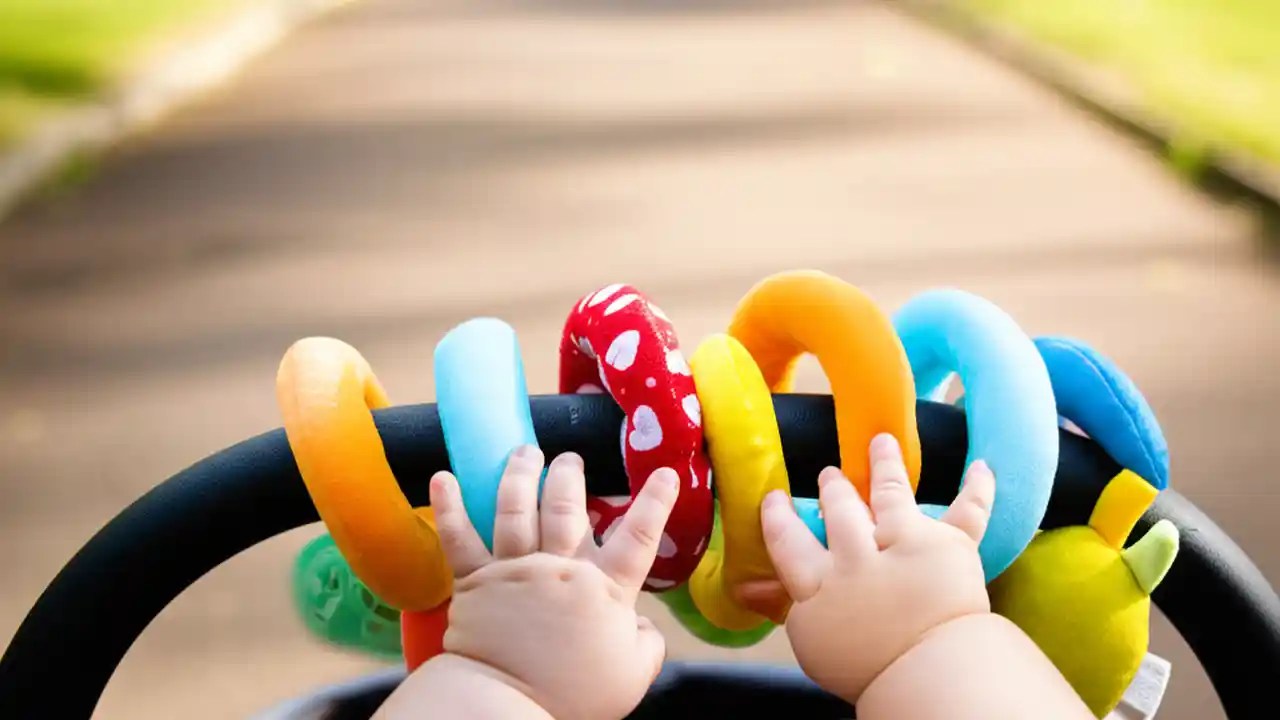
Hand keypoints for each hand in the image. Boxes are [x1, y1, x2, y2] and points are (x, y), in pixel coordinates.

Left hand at [387, 446, 677, 719]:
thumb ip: (646, 643)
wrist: (509, 704)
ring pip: (516, 508)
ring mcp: (514, 569)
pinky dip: (448, 506)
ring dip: (520, 473)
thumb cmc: (573, 695)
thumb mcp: (632, 676)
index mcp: (603, 589)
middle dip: (570, 475)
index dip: (655, 502)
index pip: (638, 537)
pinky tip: (442, 478)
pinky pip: (459, 538)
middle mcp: (558, 568)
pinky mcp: (475, 581)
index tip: (664, 471)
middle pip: (567, 507)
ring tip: (524, 451)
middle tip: (570, 458)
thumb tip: (643, 624)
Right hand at [759, 433, 994, 703]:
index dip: (779, 517)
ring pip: (892, 493)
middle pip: (840, 510)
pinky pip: (968, 511)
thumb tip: (749, 586)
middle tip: (829, 475)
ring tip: (881, 442)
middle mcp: (859, 552)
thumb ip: (786, 607)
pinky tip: (981, 466)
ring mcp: (906, 541)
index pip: (789, 541)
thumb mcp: (812, 644)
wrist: (924, 670)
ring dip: (885, 465)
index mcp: (819, 580)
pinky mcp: (950, 545)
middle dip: (834, 490)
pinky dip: (977, 488)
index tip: (774, 498)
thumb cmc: (866, 671)